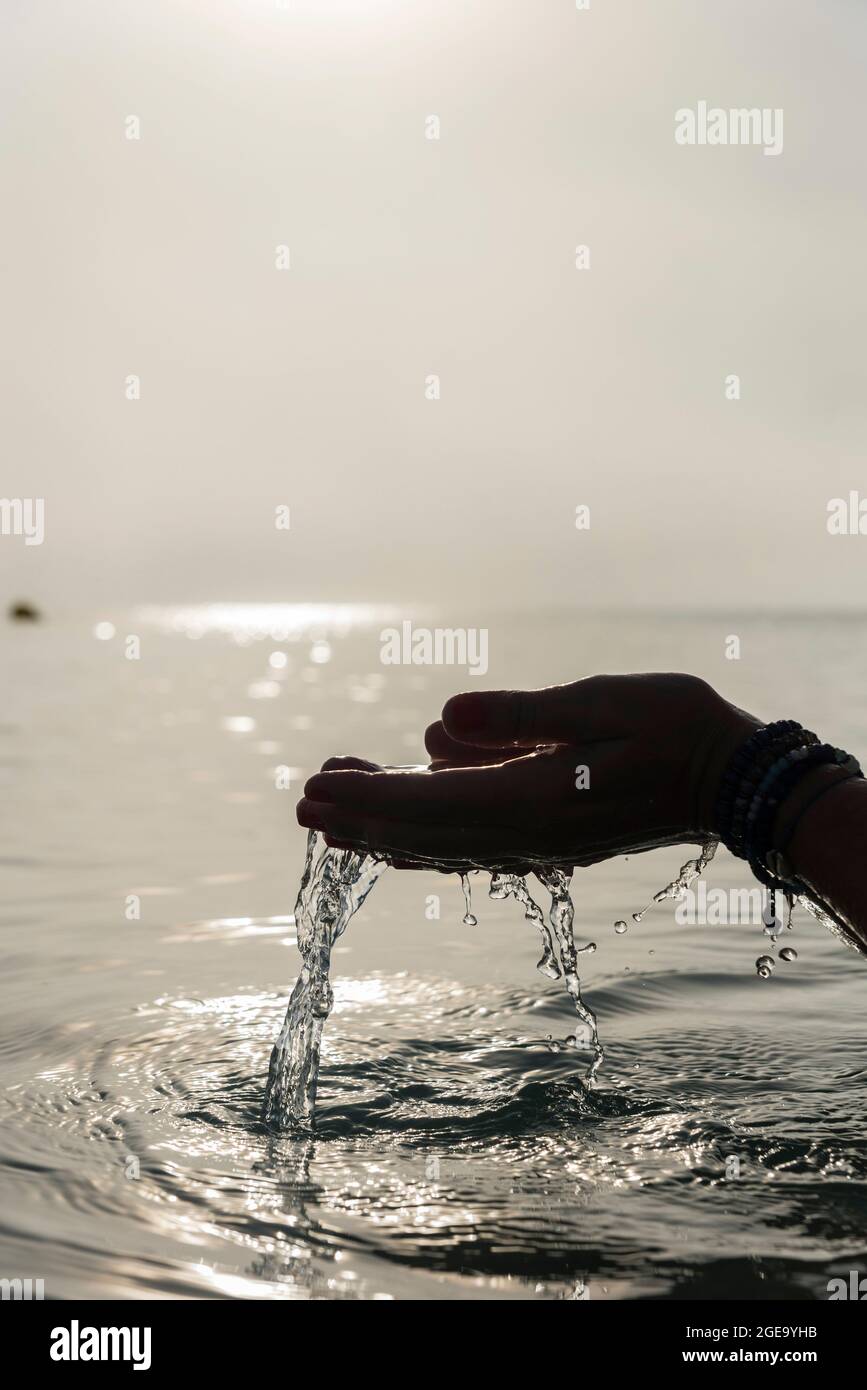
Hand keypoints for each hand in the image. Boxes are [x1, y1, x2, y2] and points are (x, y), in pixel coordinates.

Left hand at [297, 673, 761, 868]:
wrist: (734, 777)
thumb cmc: (674, 728)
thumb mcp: (597, 703)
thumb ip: (517, 717)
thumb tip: (436, 723)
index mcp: (533, 800)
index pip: (428, 805)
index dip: (366, 799)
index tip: (315, 790)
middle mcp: (527, 832)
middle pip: (424, 833)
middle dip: (360, 819)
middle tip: (303, 804)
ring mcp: (539, 839)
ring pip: (444, 839)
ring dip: (386, 824)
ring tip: (335, 803)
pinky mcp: (552, 832)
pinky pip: (473, 835)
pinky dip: (429, 825)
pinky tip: (411, 799)